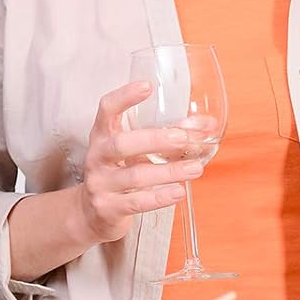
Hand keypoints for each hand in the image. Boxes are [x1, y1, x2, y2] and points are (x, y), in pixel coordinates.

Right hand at [73, 81, 207, 246]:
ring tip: (195, 169)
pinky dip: (159, 197)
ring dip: (168, 172)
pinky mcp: (107, 207)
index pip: (106, 109)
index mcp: (102, 136)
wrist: (92, 213)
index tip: (147, 86)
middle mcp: (97, 156)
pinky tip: (178, 192)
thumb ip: (168, 138)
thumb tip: (207, 126)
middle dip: (154, 140)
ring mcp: (99, 183)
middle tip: (183, 139)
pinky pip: (135, 202)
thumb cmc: (120, 174)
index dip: (124, 97)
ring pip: (134, 175)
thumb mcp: (137, 153)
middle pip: (121, 143)